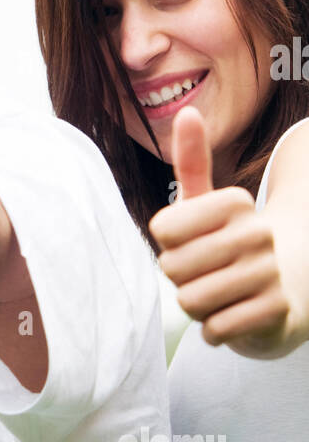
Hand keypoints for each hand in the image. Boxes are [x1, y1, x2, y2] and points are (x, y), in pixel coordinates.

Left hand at [149, 107, 295, 355]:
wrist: (278, 295)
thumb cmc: (225, 247)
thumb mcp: (205, 205)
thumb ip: (192, 163)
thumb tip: (188, 111)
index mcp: (236, 202)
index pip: (163, 229)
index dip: (165, 245)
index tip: (187, 244)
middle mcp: (258, 233)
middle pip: (175, 267)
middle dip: (178, 280)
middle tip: (200, 275)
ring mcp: (270, 272)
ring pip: (193, 299)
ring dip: (194, 306)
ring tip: (213, 296)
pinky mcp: (276, 311)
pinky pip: (217, 327)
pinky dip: (213, 330)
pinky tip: (226, 318)